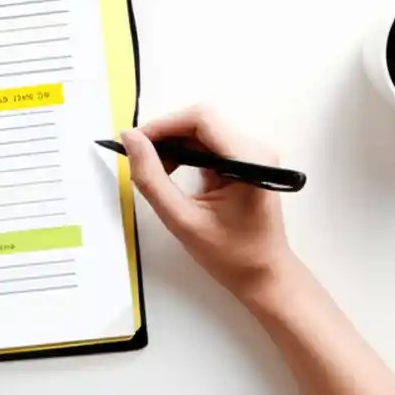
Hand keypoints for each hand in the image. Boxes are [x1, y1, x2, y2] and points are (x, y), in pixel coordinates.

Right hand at [122, 106, 296, 302]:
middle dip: (165, 135)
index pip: (201, 119)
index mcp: (249, 159)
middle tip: (139, 159)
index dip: (163, 125)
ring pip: (201, 131)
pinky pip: (208, 144)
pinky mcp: (243, 161)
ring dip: (173, 145)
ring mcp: (251, 153)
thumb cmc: (231, 255)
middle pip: (201, 121)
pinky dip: (184, 153)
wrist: (265, 276)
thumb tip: (130, 139)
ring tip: (155, 172)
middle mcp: (255, 148)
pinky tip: (170, 174)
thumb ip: (152, 178)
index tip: (133, 143)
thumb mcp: (182, 220)